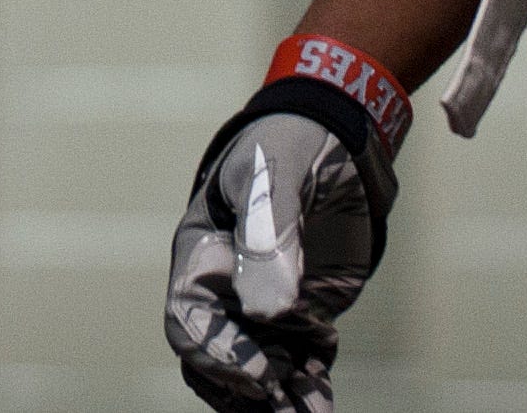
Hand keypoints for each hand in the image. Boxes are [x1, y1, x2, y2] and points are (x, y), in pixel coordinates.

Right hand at [165, 99, 391, 411]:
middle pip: (215, 361)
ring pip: (257, 375)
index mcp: (202, 256)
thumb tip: (267, 313)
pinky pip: (297, 368)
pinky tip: (324, 404)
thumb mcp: (276, 177)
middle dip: (246, 391)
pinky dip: (309, 390)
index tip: (261, 375)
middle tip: (285, 401)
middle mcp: (226, 291)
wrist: (338, 140)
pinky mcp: (302, 318)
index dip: (217, 355)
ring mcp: (264, 309)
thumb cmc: (292, 144)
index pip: (189, 321)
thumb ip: (269, 238)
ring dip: (280, 400)